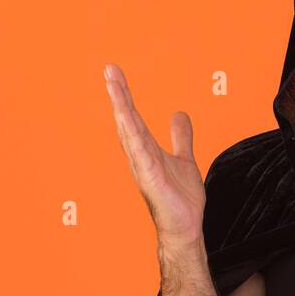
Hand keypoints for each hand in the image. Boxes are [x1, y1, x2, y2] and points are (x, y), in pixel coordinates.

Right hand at [104, 63, 205, 251]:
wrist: (184, 227)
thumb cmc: (180, 199)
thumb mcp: (184, 159)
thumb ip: (180, 137)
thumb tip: (179, 113)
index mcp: (146, 149)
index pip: (133, 117)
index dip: (124, 96)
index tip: (115, 73)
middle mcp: (139, 155)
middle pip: (126, 119)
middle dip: (118, 94)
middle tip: (109, 69)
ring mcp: (142, 165)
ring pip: (129, 130)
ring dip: (121, 106)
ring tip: (112, 82)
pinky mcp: (149, 177)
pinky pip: (139, 150)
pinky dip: (132, 132)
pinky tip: (126, 116)